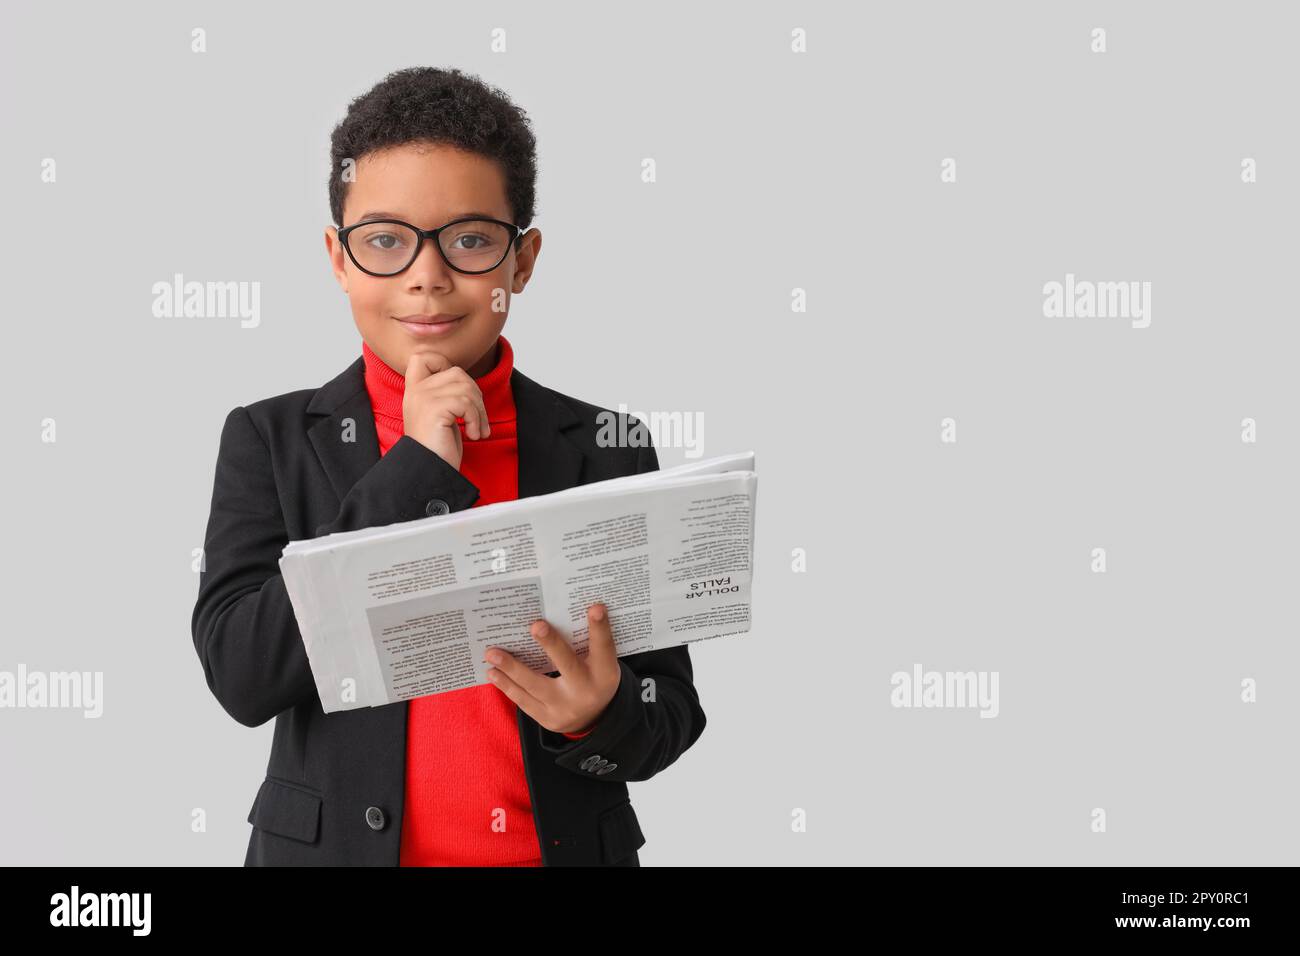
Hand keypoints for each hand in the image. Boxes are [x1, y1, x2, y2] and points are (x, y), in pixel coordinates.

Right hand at [402, 350, 489, 470]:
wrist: (430, 472)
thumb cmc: (438, 448)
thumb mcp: (440, 415)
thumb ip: (446, 393)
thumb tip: (468, 382)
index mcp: (414, 391)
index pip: (422, 357)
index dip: (444, 364)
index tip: (456, 392)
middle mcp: (415, 391)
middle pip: (457, 372)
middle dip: (475, 395)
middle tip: (478, 420)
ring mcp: (423, 398)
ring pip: (466, 387)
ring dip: (479, 411)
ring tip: (477, 430)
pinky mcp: (434, 409)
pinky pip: (466, 403)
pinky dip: (476, 420)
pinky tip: (472, 435)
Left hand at [483, 603, 621, 734]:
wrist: (594, 719)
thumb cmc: (593, 678)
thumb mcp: (599, 663)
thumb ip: (585, 643)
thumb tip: (556, 613)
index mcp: (604, 673)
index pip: (604, 647)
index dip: (599, 628)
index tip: (595, 608)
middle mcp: (586, 691)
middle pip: (568, 665)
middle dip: (551, 645)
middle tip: (536, 625)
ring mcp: (565, 708)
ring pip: (535, 686)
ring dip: (511, 668)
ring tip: (492, 653)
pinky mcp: (547, 719)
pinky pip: (523, 701)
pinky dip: (506, 685)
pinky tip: (492, 672)